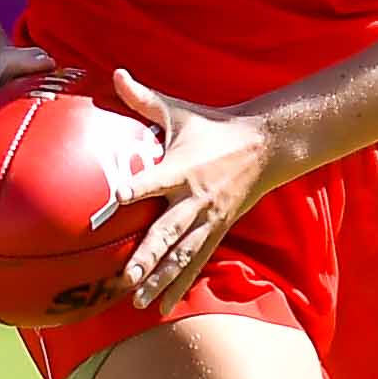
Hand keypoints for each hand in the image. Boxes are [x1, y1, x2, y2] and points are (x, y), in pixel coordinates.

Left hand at [108, 70, 289, 309]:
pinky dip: (180, 285)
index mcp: (181, 169)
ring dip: (160, 280)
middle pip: (167, 233)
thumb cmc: (213, 127)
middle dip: (146, 257)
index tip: (113, 203)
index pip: (153, 181)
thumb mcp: (179, 110)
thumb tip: (114, 73)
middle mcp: (193, 199)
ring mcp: (207, 219)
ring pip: (182, 256)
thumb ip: (143, 98)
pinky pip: (196, 262)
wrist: (265, 146)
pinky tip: (163, 305)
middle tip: (123, 278)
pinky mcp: (217, 231)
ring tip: (138, 302)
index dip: (133, 191)